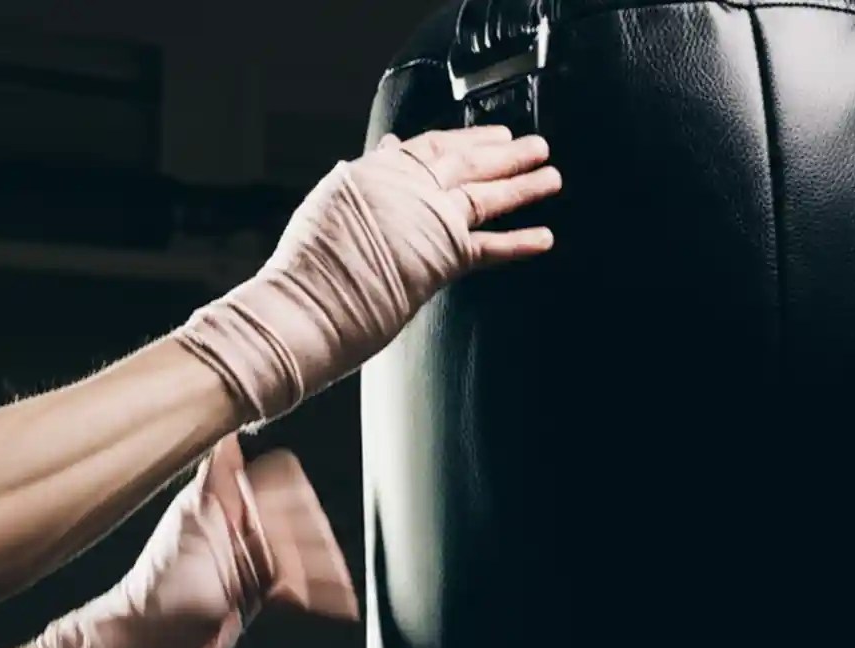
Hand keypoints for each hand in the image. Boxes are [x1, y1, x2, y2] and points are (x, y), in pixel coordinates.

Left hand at [35, 437, 354, 647]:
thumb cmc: (161, 586)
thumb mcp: (189, 521)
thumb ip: (214, 478)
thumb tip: (231, 435)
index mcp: (224, 503)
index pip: (279, 483)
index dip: (295, 496)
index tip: (307, 512)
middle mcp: (240, 527)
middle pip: (300, 520)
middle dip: (315, 540)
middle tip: (322, 559)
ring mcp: (251, 560)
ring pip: (306, 554)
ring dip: (325, 569)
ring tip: (340, 589)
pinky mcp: (259, 592)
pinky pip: (302, 585)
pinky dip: (323, 593)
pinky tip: (340, 601)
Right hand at [173, 126, 562, 423]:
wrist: (304, 304)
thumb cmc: (309, 268)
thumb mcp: (332, 206)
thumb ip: (365, 179)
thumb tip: (385, 153)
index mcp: (376, 170)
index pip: (431, 146)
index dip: (465, 140)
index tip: (491, 136)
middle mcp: (406, 186)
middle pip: (467, 163)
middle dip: (505, 153)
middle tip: (534, 146)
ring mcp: (427, 218)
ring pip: (486, 195)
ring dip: (524, 185)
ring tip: (551, 177)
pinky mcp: (443, 255)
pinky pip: (491, 248)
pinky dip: (520, 243)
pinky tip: (545, 238)